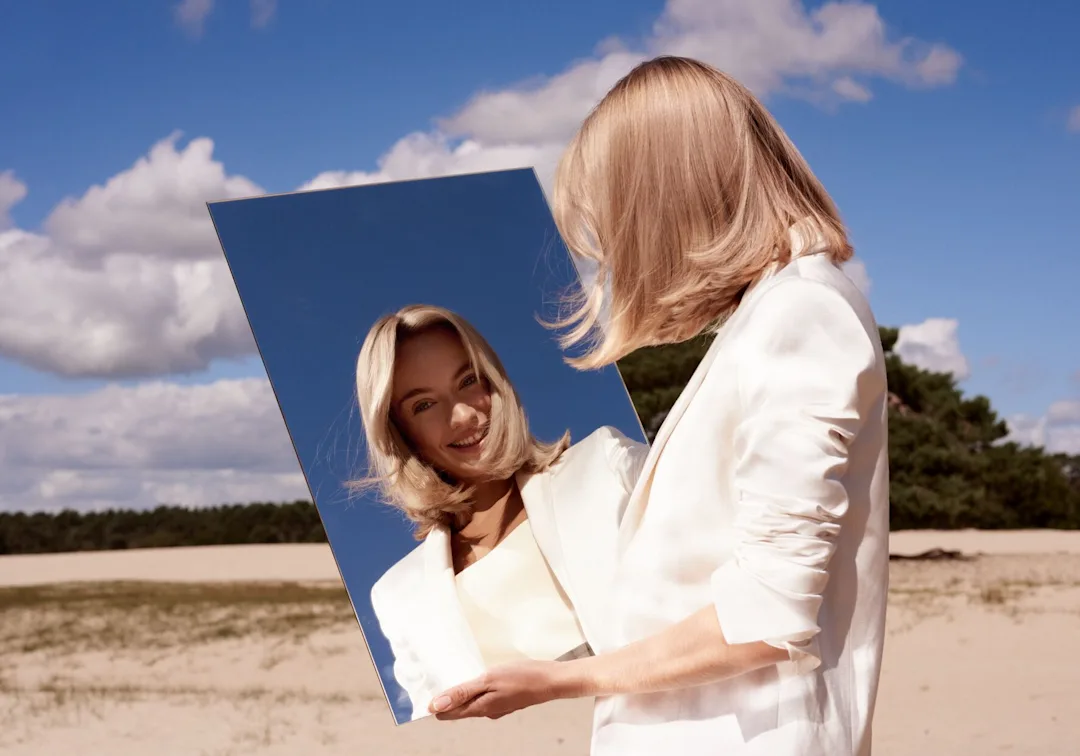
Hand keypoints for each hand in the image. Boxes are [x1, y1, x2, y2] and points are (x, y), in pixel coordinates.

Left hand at [428, 659, 578, 719]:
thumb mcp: (488, 680)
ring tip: (449, 678)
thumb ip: (461, 692)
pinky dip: (474, 689)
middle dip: (444, 698)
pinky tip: (476, 679)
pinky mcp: (505, 699)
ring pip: (471, 702)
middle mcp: (486, 711)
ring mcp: (497, 706)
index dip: (434, 704)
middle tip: (431, 681)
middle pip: (457, 709)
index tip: (422, 692)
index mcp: (478, 708)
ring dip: (459, 692)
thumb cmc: (521, 677)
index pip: (447, 713)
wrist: (551, 680)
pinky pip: (483, 697)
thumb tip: (436, 705)